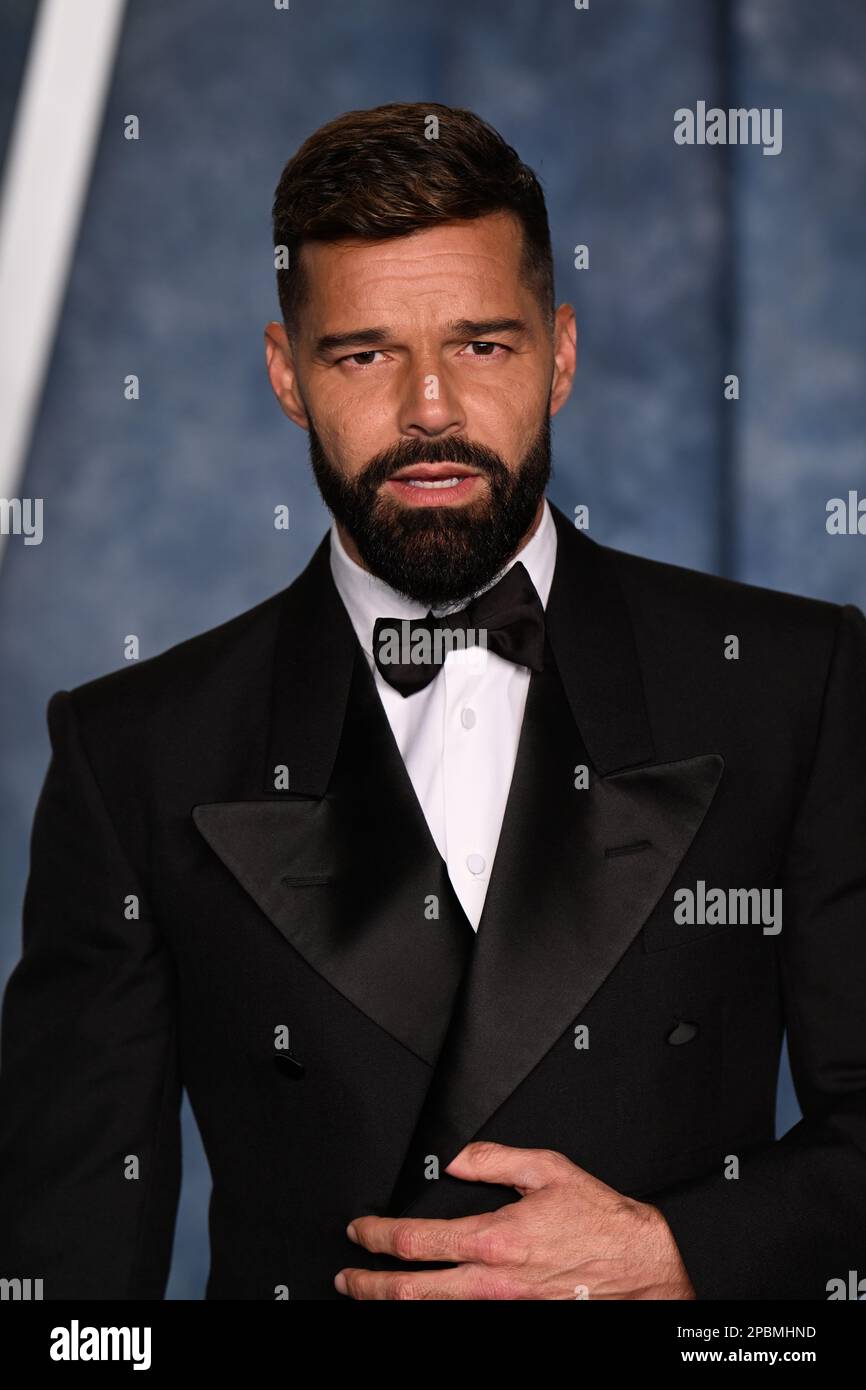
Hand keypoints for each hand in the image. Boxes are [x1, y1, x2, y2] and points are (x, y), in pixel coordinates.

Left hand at [335, 1140, 696, 1298]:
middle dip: (369, 1285)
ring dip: (393, 1303)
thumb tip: (453, 1156)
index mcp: (494, 1238)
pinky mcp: (515, 1315)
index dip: (376, 1236)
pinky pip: (463, 1316)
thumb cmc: (599, 1220)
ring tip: (369, 1293)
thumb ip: (492, 1158)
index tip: (359, 1230)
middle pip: (410, 1291)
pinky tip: (421, 1301)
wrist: (638, 1267)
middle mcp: (491, 1280)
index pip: (415, 1241)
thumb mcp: (548, 1168)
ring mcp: (501, 1305)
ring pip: (432, 1311)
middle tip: (346, 1277)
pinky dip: (433, 1309)